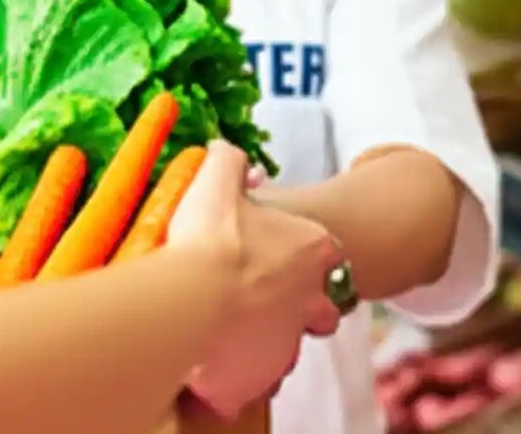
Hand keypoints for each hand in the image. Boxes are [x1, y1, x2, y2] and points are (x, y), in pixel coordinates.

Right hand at [168, 143, 342, 419]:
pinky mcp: (267, 371)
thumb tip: (223, 148)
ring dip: (273, 332)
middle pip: (325, 302)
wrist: (193, 298)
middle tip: (264, 292)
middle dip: (303, 300)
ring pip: (296, 340)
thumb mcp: (217, 180)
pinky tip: (221, 353)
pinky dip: (247, 365)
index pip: (327, 250)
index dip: (303, 250)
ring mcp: (294, 337)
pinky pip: (263, 373)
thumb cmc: (210, 238)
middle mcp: (314, 296)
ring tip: (236, 323)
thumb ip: (227, 161)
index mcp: (313, 247)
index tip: (276, 249)